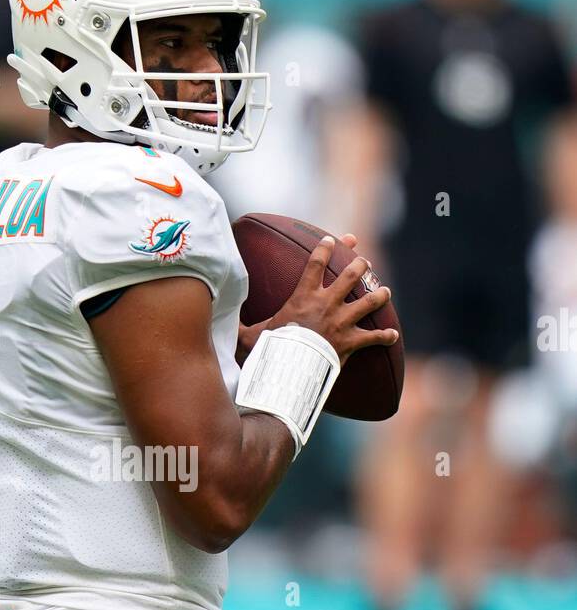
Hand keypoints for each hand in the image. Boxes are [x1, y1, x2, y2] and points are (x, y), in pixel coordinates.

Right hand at [236, 233, 397, 367]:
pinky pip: (374, 338)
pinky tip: (393, 335)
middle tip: (364, 261)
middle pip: (349, 276)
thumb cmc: (270, 351)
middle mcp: (326, 304)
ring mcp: (342, 322)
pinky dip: (385, 337)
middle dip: (359, 265)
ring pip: (368, 302)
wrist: (291, 370)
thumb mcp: (249, 336)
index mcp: (303, 297)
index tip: (331, 239)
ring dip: (378, 295)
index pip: (315, 263)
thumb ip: (237, 326)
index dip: (325, 249)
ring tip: (385, 290)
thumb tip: (216, 320)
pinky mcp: (351, 342)